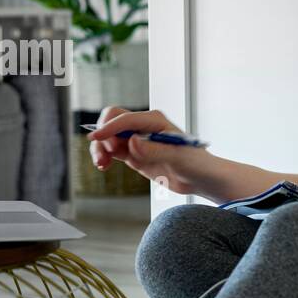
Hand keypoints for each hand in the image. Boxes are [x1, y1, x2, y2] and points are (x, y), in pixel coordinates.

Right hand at [87, 106, 209, 194]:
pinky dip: (104, 155)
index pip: (126, 119)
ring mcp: (137, 140)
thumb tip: (132, 142)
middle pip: (112, 120)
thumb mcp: (177, 157)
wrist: (201, 178)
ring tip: (102, 164)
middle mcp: (143, 126)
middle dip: (104, 135)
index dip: (110, 127)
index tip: (97, 138)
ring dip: (100, 147)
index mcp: (155, 120)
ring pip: (108, 136)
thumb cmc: (196, 163)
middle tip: (107, 155)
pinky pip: (111, 150)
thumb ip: (155, 150)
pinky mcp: (133, 154)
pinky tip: (103, 166)